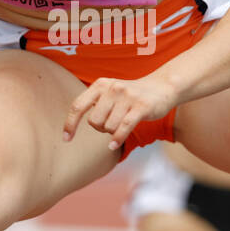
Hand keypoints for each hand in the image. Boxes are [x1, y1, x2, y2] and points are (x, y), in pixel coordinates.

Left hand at [62, 75, 178, 151]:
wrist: (162, 87)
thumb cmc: (131, 96)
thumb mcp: (110, 93)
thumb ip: (94, 103)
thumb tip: (72, 124)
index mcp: (101, 84)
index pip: (78, 106)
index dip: (70, 124)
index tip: (66, 139)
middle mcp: (112, 88)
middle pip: (94, 121)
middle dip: (100, 129)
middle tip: (111, 124)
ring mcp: (127, 97)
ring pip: (109, 127)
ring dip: (113, 132)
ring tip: (122, 123)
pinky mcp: (141, 106)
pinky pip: (123, 127)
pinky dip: (117, 139)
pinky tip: (112, 146)